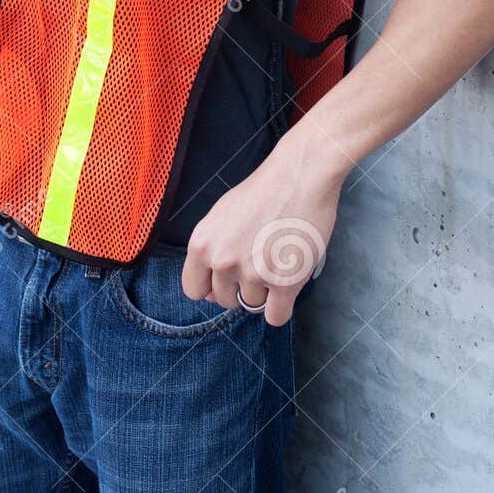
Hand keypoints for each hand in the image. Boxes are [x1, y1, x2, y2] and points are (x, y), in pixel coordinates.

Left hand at [181, 137, 341, 325]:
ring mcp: (253, 273)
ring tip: (277, 260)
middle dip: (240, 288)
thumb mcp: (222, 215)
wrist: (300, 176)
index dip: (210, 287)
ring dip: (266, 291)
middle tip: (259, 263)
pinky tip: (287, 285)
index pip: (193, 289)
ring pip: (253, 305)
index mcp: (202, 244)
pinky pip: (276, 317)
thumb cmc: (264, 191)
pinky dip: (281, 308)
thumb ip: (212, 251)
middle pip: (225, 300)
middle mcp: (223, 261)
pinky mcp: (284, 282)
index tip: (226, 280)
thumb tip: (209, 293)